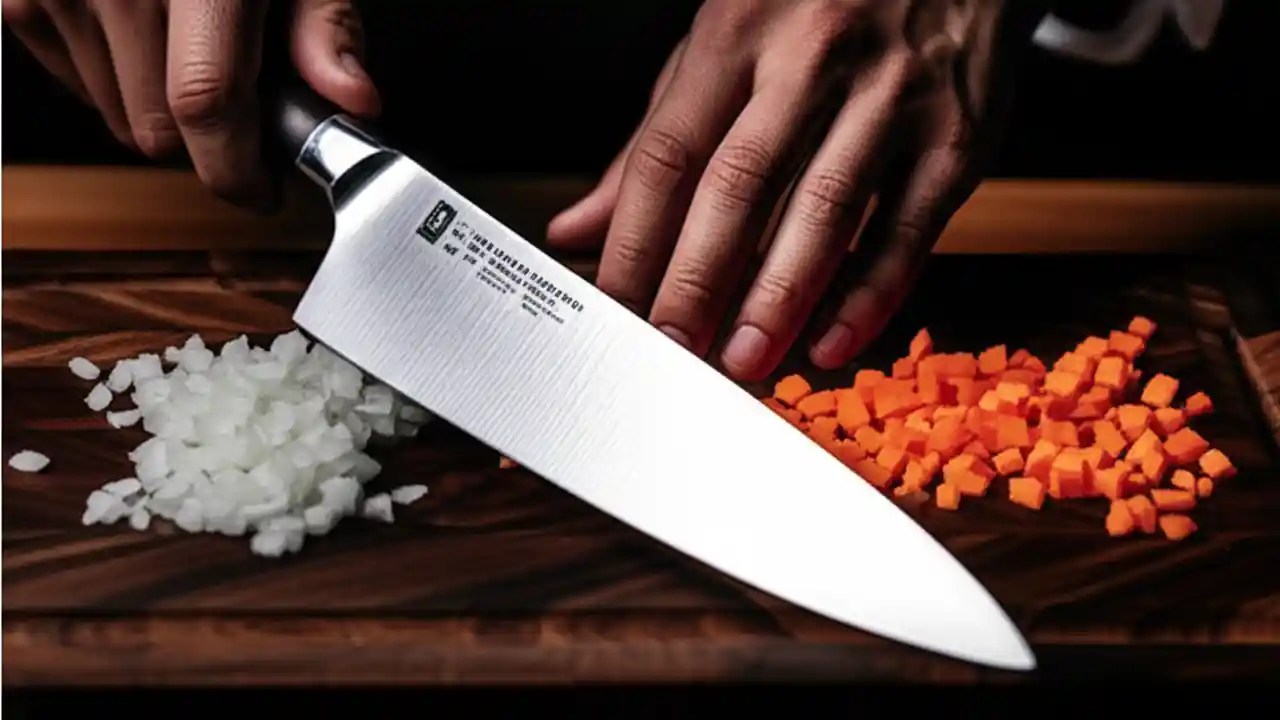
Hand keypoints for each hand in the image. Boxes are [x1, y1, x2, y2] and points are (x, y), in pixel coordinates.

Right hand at [2, 0, 380, 210]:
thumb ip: (326, 26)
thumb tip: (351, 100)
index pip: (205, 103)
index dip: (236, 170)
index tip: (262, 190)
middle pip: (157, 131)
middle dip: (206, 141)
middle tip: (239, 101)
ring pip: (113, 116)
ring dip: (158, 111)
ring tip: (189, 48)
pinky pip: (70, 81)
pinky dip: (111, 78)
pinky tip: (143, 35)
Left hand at [547, 0, 1047, 380]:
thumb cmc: (820, 2)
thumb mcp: (724, 43)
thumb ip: (654, 136)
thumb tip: (579, 228)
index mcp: (737, 30)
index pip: (669, 151)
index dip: (635, 240)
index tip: (614, 306)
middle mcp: (813, 56)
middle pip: (740, 186)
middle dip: (698, 281)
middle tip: (672, 351)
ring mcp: (892, 94)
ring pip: (825, 210)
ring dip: (778, 299)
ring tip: (743, 361)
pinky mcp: (959, 134)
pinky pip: (910, 227)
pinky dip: (871, 294)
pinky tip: (831, 342)